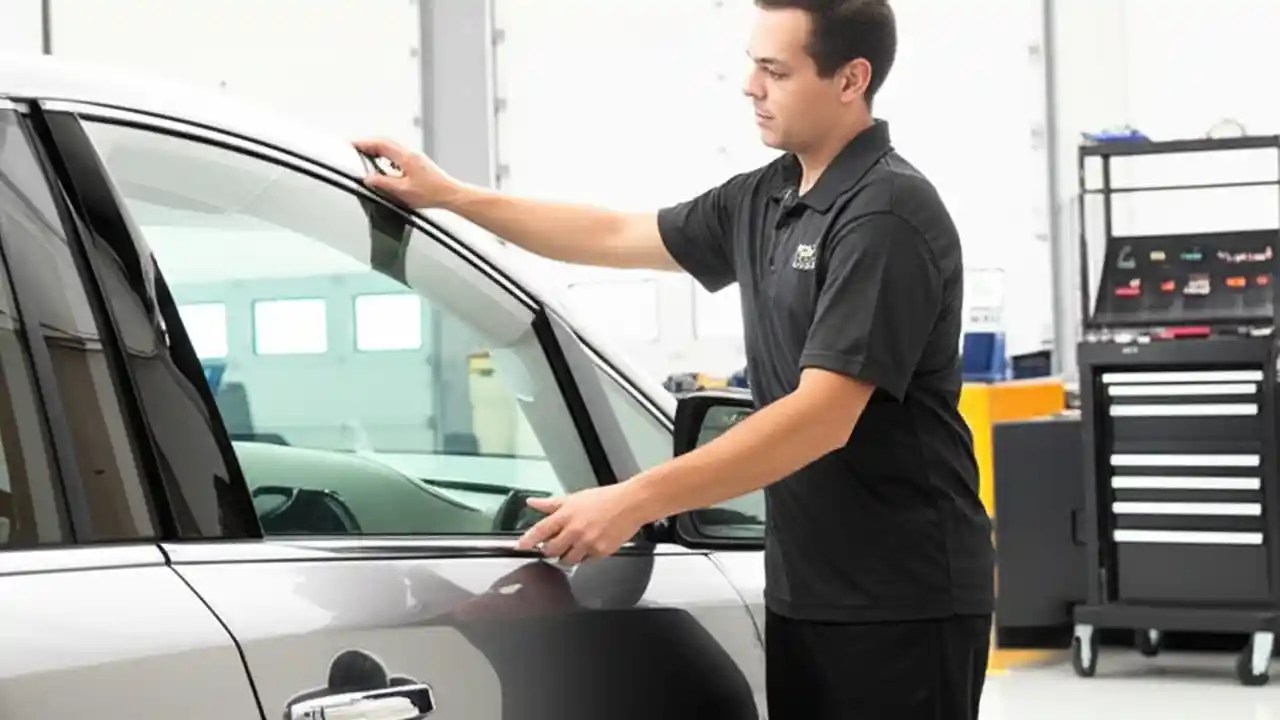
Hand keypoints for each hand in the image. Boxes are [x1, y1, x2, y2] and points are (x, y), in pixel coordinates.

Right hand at [351, 137, 462, 208]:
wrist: (451, 195)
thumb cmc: (432, 194)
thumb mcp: (403, 191)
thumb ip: (383, 184)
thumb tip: (368, 179)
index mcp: (406, 158)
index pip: (381, 144)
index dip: (364, 143)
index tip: (352, 145)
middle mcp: (411, 154)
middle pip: (386, 142)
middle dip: (369, 144)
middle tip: (356, 149)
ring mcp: (416, 158)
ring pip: (393, 148)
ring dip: (379, 149)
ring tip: (367, 156)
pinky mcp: (419, 164)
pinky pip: (399, 154)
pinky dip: (388, 156)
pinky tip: (386, 166)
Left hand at [515, 484, 648, 565]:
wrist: (631, 504)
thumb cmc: (605, 499)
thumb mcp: (574, 498)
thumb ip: (551, 504)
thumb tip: (532, 502)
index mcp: (566, 514)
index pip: (540, 530)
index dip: (528, 540)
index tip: (520, 547)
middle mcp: (574, 530)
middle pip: (551, 550)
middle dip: (548, 550)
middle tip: (551, 546)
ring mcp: (587, 543)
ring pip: (567, 560)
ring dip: (566, 556)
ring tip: (573, 545)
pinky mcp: (599, 552)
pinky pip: (585, 561)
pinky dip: (584, 556)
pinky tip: (589, 545)